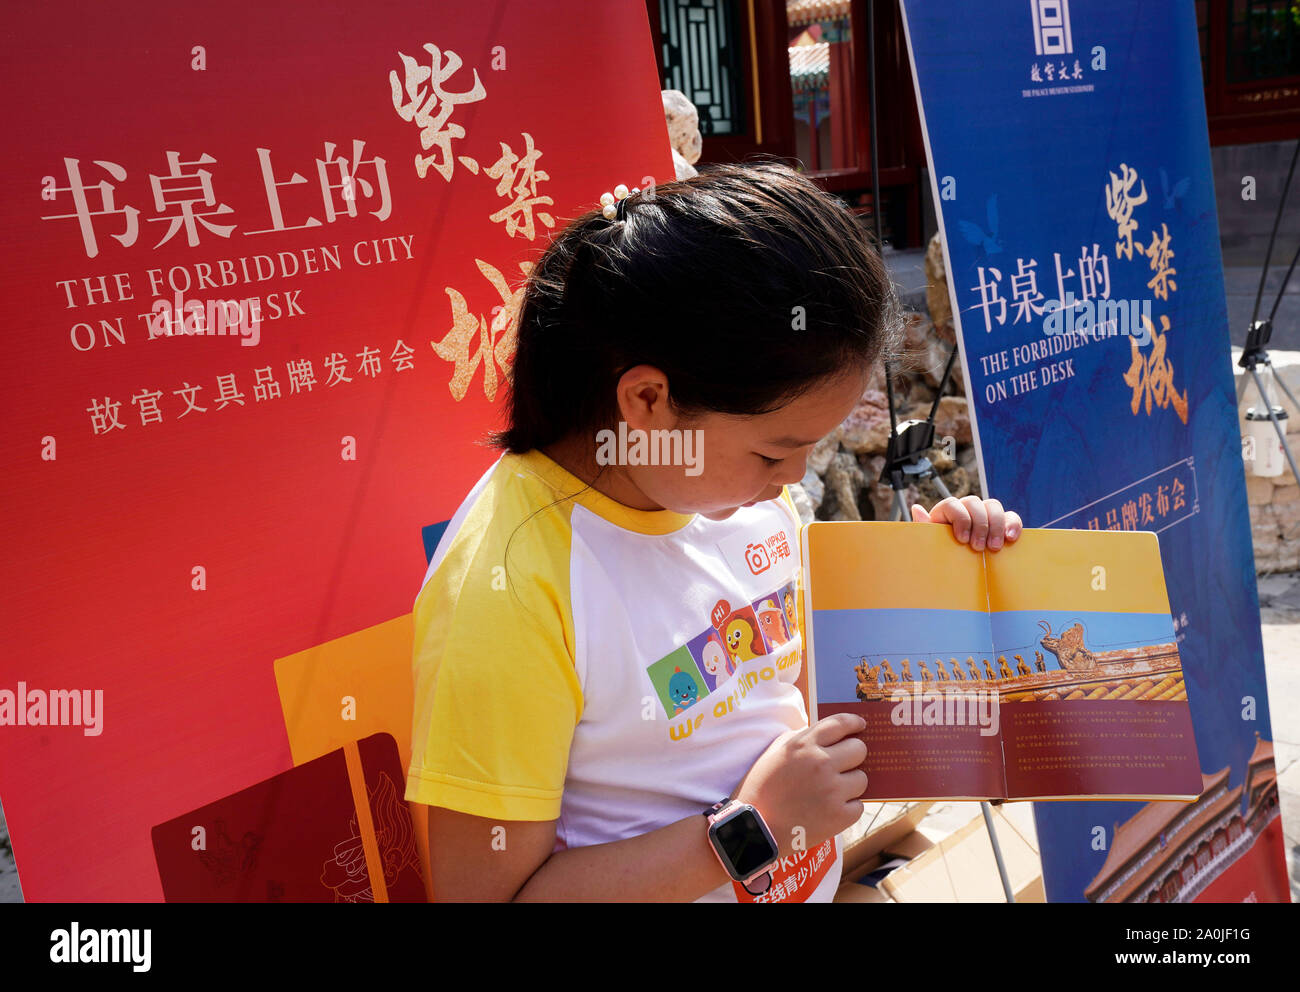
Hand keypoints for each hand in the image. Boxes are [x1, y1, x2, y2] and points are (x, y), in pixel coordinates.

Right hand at [732, 712, 867, 858]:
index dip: (854, 722)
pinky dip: (847, 809)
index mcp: (803, 745)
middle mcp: (821, 763)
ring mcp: (832, 790)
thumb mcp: (775, 752)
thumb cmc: (761, 787)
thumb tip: (828, 736)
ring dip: (850, 784)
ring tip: (831, 792)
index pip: (840, 724)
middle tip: (845, 764)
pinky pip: (858, 806)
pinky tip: (830, 811)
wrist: (754, 828)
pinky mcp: (840, 816)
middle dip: (853, 756)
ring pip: (862, 779)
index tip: (860, 725)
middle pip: (859, 749)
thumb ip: (802, 739)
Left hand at [910, 496, 1021, 551]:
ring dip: (996, 525)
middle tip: (978, 547)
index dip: (959, 519)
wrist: (957, 569)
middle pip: (974, 502)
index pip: (952, 504)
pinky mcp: (1001, 524)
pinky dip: (1013, 524)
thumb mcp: (931, 544)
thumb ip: (925, 528)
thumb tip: (916, 508)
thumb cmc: (941, 554)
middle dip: (978, 524)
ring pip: (993, 505)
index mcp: (946, 512)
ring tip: (994, 547)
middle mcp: (966, 509)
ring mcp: (984, 515)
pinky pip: (1011, 516)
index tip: (962, 539)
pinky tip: (1011, 538)